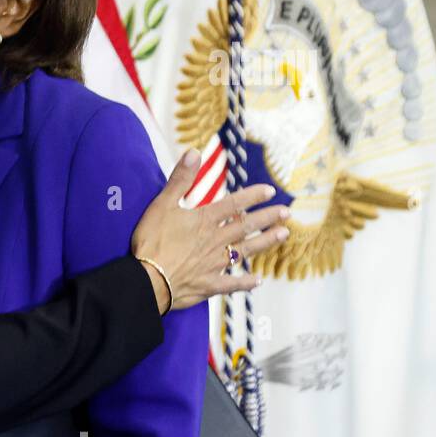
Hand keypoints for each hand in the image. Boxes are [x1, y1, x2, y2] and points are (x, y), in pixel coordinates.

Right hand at [131, 149, 290, 313]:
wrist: (149, 279)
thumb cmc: (152, 241)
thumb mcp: (162, 204)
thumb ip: (180, 179)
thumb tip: (194, 152)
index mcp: (204, 220)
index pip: (234, 204)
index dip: (253, 196)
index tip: (270, 191)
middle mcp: (215, 240)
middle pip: (246, 227)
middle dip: (267, 218)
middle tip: (286, 213)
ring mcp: (214, 264)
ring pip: (245, 251)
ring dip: (265, 242)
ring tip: (283, 234)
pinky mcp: (208, 284)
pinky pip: (231, 284)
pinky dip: (245, 283)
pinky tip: (258, 281)